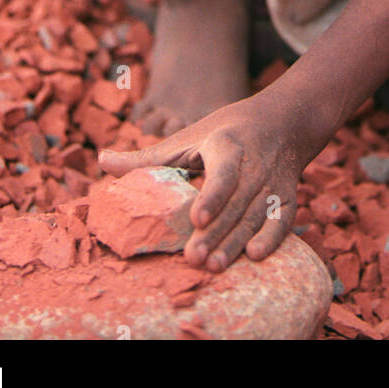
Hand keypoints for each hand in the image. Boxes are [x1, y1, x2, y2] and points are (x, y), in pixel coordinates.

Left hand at [99, 95, 307, 272]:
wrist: (283, 121)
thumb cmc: (226, 131)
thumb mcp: (189, 136)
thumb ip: (149, 156)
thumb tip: (103, 161)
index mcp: (227, 146)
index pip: (222, 174)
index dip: (212, 197)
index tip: (196, 219)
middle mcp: (253, 165)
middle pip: (235, 204)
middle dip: (216, 233)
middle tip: (193, 259)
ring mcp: (272, 183)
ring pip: (254, 217)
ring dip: (236, 242)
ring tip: (213, 266)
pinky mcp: (285, 197)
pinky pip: (281, 220)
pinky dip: (272, 237)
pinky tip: (254, 256)